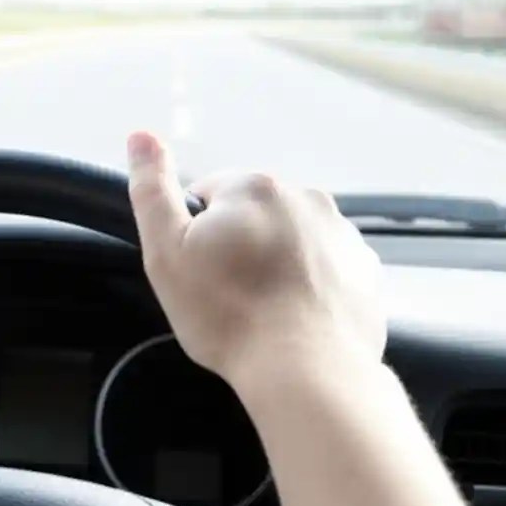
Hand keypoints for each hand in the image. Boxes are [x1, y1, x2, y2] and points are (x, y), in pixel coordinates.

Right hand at [125, 131, 384, 393]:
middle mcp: (305, 195)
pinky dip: (310, 284)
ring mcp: (342, 231)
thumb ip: (151, 189)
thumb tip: (141, 136)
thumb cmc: (226, 313)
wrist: (305, 370)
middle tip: (227, 294)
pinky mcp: (364, 269)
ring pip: (292, 238)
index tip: (199, 272)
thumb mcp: (166, 251)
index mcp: (253, 186)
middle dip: (239, 245)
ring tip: (263, 310)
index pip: (208, 195)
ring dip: (276, 262)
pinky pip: (326, 266)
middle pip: (253, 214)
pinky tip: (295, 316)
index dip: (195, 235)